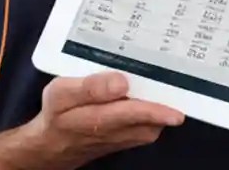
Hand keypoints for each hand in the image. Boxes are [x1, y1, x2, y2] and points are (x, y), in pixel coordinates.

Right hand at [21, 72, 183, 169]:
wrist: (51, 145)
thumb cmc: (56, 114)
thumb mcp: (60, 94)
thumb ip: (89, 88)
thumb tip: (121, 82)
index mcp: (97, 119)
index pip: (132, 115)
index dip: (155, 111)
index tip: (176, 110)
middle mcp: (115, 132)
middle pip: (148, 124)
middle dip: (164, 107)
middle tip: (177, 82)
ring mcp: (122, 139)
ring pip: (149, 128)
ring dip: (160, 111)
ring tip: (166, 85)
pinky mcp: (125, 140)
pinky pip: (144, 129)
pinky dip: (152, 115)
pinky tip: (150, 96)